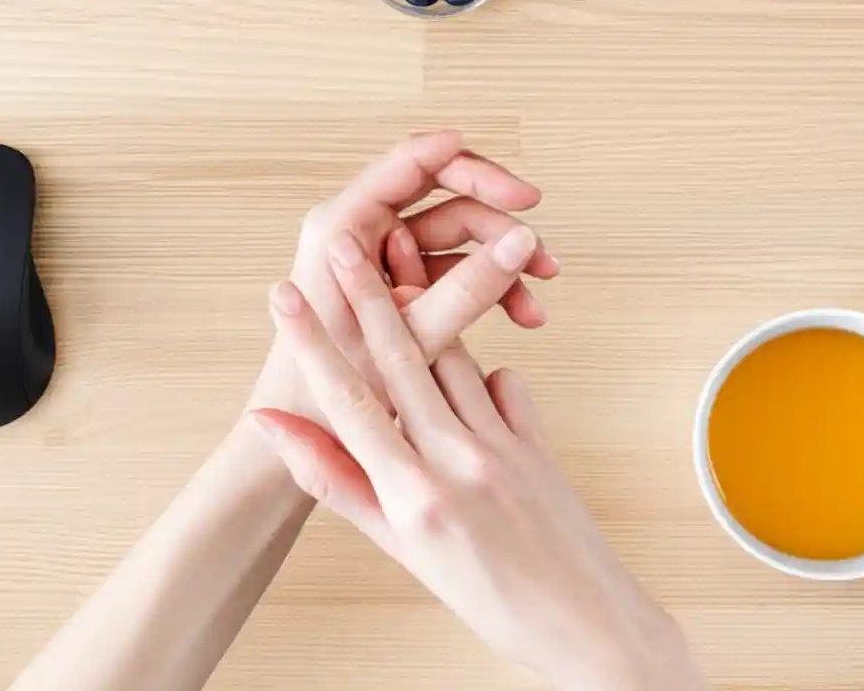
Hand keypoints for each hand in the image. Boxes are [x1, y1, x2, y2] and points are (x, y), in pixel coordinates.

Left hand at [249, 130, 559, 424]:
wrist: (303, 431)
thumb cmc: (331, 390)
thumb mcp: (410, 339)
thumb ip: (467, 289)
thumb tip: (523, 244)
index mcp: (341, 225)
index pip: (412, 165)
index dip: (472, 166)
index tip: (520, 191)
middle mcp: (357, 229)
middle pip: (443, 196)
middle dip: (498, 224)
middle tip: (541, 248)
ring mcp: (376, 253)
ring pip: (454, 234)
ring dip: (500, 261)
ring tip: (537, 302)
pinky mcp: (394, 280)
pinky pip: (449, 265)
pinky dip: (485, 285)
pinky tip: (519, 313)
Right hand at [253, 235, 704, 690]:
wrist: (586, 624)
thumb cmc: (488, 599)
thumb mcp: (400, 551)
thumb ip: (339, 483)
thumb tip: (277, 428)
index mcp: (414, 494)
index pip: (350, 402)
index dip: (314, 343)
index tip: (285, 294)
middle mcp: (458, 461)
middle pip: (404, 359)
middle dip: (369, 293)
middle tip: (344, 239)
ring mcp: (505, 447)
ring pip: (455, 359)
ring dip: (424, 317)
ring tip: (398, 268)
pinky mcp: (540, 442)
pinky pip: (503, 383)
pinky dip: (482, 372)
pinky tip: (472, 378)